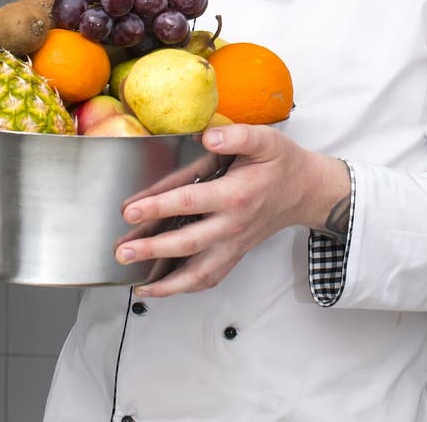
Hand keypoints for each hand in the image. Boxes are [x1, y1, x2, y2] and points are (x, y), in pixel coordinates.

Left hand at [114, 123, 349, 297]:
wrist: (305, 191)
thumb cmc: (282, 163)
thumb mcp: (265, 140)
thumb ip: (236, 136)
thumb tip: (207, 136)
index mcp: (236, 195)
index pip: (190, 202)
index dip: (158, 206)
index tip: (130, 210)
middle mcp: (233, 226)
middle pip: (187, 243)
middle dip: (152, 250)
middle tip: (121, 251)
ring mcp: (234, 245)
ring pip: (198, 273)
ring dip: (165, 281)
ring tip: (134, 282)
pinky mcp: (234, 254)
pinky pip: (208, 279)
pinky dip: (183, 289)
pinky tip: (158, 289)